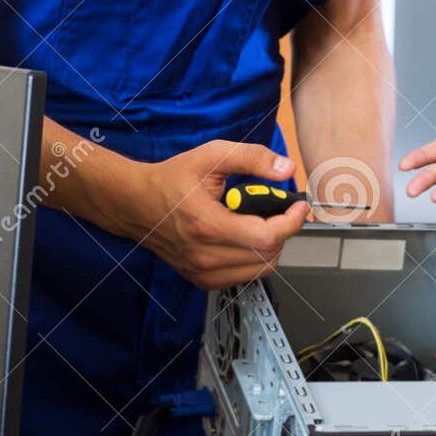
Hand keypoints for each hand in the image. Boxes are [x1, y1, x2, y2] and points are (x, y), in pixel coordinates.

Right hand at [128, 140, 309, 290]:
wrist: (136, 203)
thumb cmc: (171, 180)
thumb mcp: (212, 156)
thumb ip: (252, 158)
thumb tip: (285, 168)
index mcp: (208, 225)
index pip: (267, 236)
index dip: (292, 221)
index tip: (299, 206)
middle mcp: (205, 255)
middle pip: (269, 254)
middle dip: (283, 229)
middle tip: (279, 209)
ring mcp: (203, 272)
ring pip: (261, 269)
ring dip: (271, 245)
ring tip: (262, 221)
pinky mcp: (202, 280)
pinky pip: (245, 276)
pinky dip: (255, 258)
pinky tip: (246, 237)